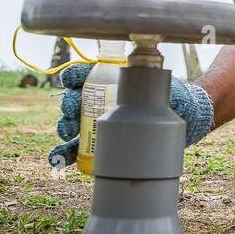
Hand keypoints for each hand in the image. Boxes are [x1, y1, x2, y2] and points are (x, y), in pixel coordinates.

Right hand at [48, 66, 214, 165]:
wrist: (178, 121)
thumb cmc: (168, 98)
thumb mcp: (162, 87)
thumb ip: (154, 82)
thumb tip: (152, 80)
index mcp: (109, 80)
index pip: (84, 74)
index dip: (73, 76)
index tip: (71, 81)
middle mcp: (98, 99)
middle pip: (73, 99)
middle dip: (67, 104)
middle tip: (71, 112)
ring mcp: (96, 122)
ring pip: (70, 123)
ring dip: (63, 127)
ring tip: (67, 134)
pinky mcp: (97, 143)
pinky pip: (75, 149)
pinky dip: (63, 153)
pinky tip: (56, 159)